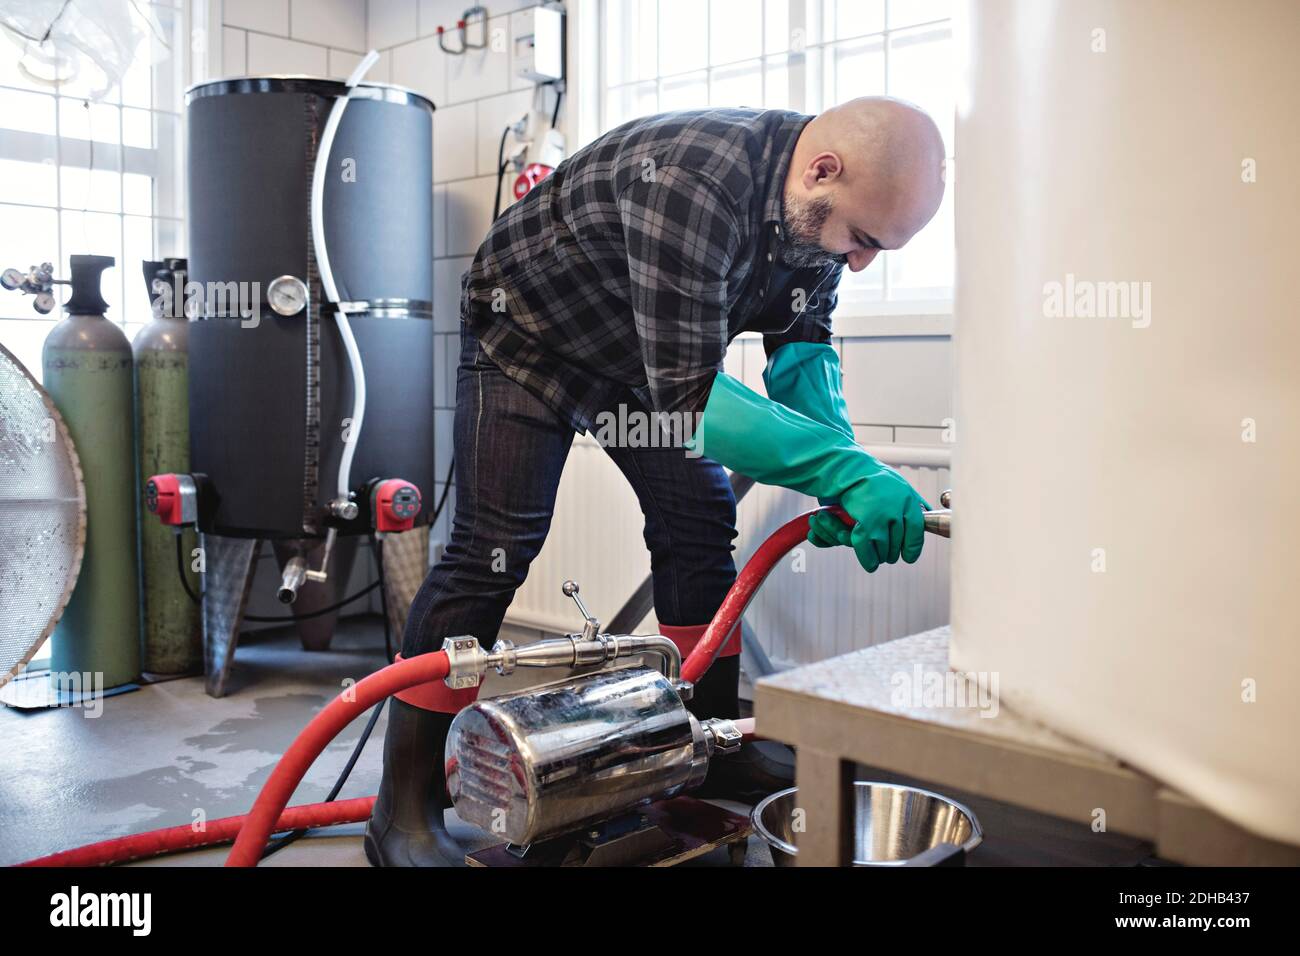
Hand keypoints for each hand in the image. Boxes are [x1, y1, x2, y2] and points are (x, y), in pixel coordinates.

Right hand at [811, 468, 929, 572]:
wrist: (850, 471)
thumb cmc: (874, 478)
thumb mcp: (901, 486)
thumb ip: (915, 503)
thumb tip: (930, 514)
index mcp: (909, 501)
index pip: (916, 534)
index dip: (912, 549)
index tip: (908, 557)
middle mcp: (897, 510)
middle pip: (898, 544)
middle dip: (891, 553)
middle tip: (886, 554)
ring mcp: (881, 517)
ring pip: (883, 549)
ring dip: (879, 556)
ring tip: (876, 556)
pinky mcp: (864, 522)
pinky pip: (866, 547)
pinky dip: (867, 559)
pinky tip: (870, 564)